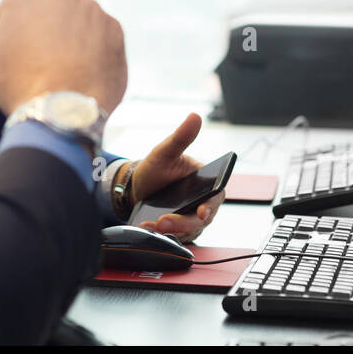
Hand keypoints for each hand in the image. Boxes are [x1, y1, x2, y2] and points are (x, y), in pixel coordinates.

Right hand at [0, 0, 126, 116]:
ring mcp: (91, 9)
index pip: (20, 1)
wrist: (62, 115)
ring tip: (65, 68)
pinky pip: (101, 33)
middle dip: (48, 25)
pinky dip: (95, 47)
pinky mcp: (114, 27)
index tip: (21, 49)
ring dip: (73, 35)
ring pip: (78, 17)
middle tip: (43, 60)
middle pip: (51, 5)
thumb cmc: (19, 87)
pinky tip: (83, 70)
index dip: (19, 27)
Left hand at [130, 113, 223, 243]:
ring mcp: (191, 219)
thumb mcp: (165, 151)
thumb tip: (195, 117)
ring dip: (170, 230)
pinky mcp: (179, 231)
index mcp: (208, 184)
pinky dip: (162, 234)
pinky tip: (148, 228)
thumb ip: (180, 137)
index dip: (210, 207)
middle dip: (182, 223)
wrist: (137, 187)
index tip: (200, 212)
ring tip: (152, 225)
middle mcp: (203, 203)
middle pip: (200, 219)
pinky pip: (175, 236)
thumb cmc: (156, 168)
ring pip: (188, 231)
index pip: (215, 197)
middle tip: (163, 221)